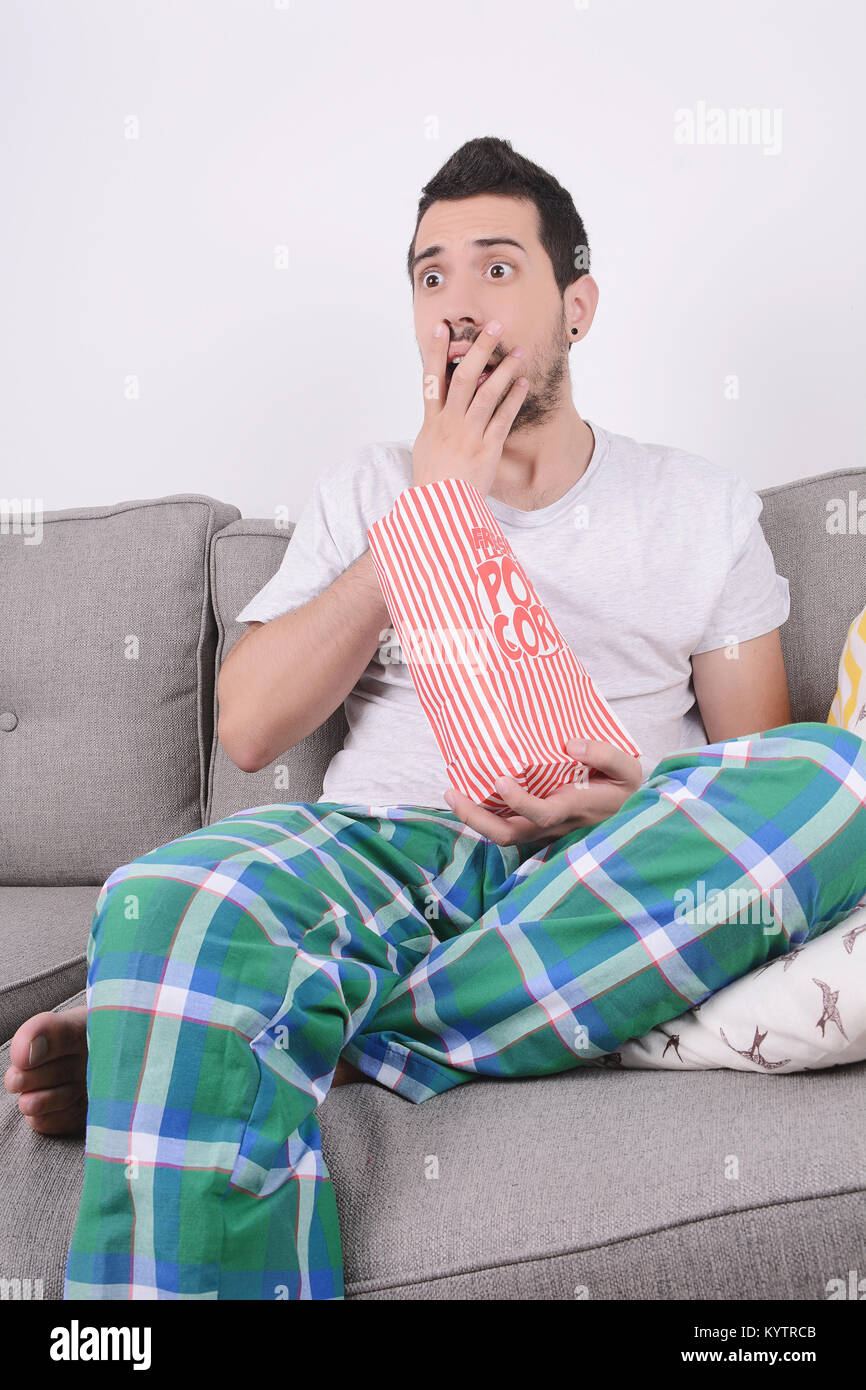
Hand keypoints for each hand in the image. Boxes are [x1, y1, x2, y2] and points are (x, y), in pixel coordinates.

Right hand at [412, 318, 529, 496]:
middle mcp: (449, 423)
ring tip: (519, 351)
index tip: (442, 327)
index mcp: (431, 421)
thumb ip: (435, 422)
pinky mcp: (487, 448)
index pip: (432, 378)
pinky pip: (503, 418)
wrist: (441, 508)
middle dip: (479, 349)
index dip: (436, 351)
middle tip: (493, 326)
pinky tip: (523, 383)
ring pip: (487, 393)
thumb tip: (441, 404)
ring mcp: (469, 435)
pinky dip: (514, 399)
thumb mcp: (426, 447)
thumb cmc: (433, 480)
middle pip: (464, 377)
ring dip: (504, 369)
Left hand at [442, 737, 643, 845]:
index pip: (541, 813)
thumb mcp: (627, 770)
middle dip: (476, 819)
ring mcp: (544, 831)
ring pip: (504, 837)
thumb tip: (570, 744)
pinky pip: (508, 828)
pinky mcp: (538, 829)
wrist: (631, 821)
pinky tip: (472, 795)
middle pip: (509, 835)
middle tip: (451, 793)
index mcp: (575, 808)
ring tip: (453, 794)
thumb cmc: (626, 791)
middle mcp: (554, 825)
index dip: (518, 801)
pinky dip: (486, 816)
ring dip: (475, 820)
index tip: (501, 779)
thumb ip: (603, 754)